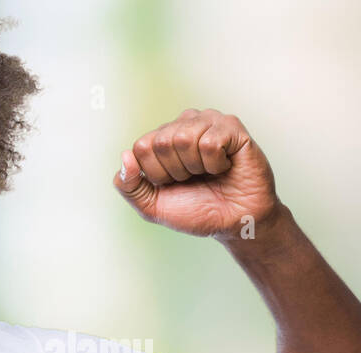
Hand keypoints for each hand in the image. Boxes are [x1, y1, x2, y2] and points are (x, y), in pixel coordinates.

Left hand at [113, 108, 278, 239]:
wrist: (235, 223)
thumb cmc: (198, 211)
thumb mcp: (153, 206)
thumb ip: (129, 186)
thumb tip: (125, 157)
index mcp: (162, 138)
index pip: (142, 147)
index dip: (158, 174)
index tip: (176, 184)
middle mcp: (184, 124)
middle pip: (162, 142)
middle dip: (177, 172)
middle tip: (196, 179)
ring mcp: (208, 122)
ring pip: (184, 139)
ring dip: (196, 167)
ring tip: (210, 172)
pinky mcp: (232, 127)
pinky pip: (210, 143)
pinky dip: (216, 164)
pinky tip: (225, 166)